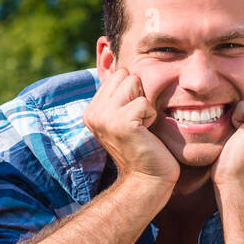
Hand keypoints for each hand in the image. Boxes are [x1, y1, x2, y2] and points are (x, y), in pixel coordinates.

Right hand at [84, 67, 179, 187]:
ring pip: (134, 83)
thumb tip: (119, 63)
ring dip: (146, 104)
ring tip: (142, 126)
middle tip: (139, 122)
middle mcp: (93, 113)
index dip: (134, 92)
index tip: (134, 118)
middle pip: (126, 75)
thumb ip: (120, 96)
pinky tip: (147, 134)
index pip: (118, 75)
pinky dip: (152, 116)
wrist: (147, 179)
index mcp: (92, 111)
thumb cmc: (144, 147)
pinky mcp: (120, 124)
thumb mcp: (126, 118)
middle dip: (139, 94)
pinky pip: (144, 102)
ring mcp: (104, 118)